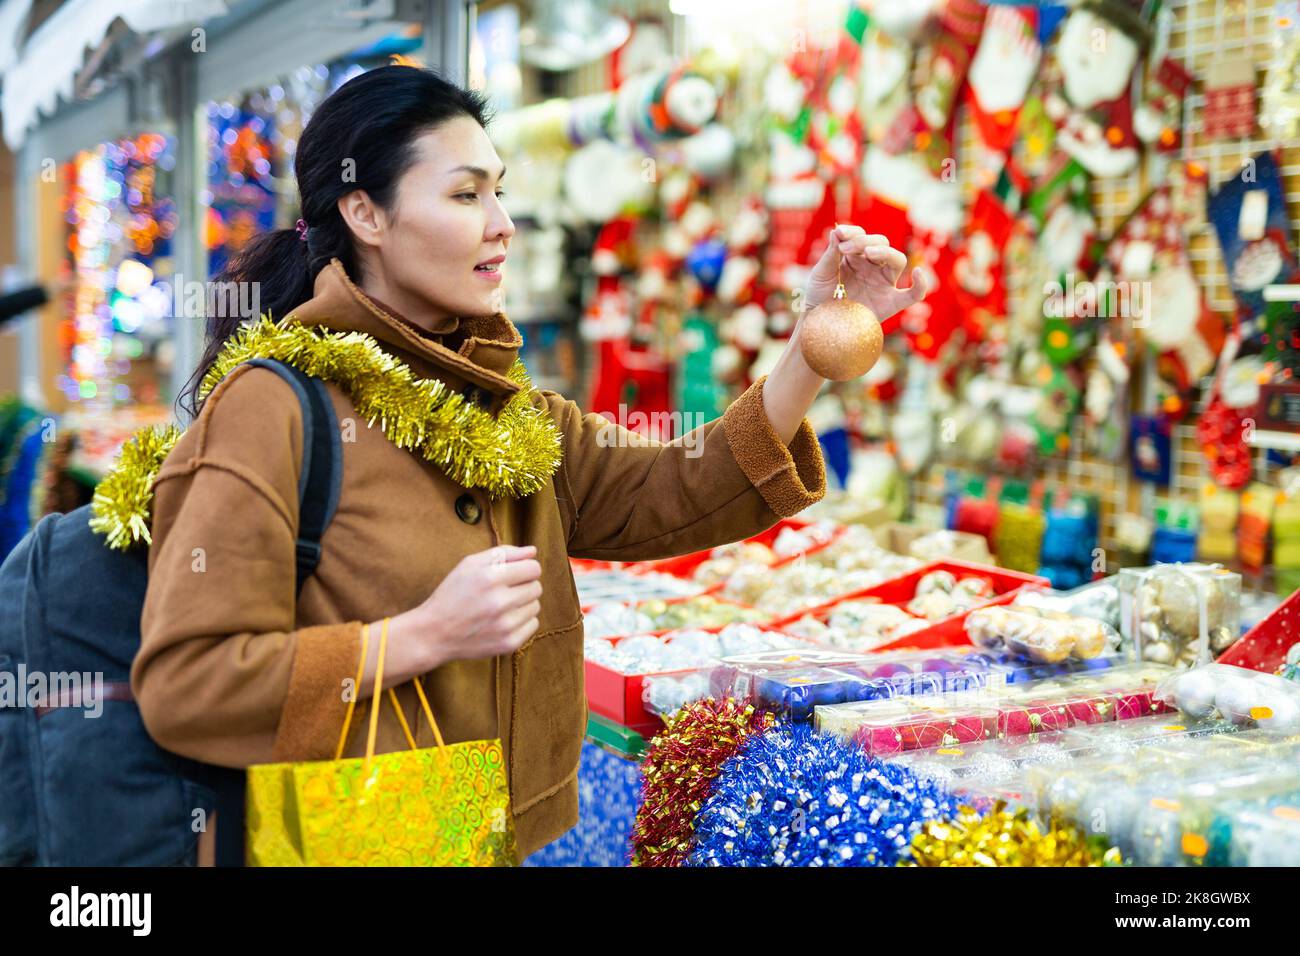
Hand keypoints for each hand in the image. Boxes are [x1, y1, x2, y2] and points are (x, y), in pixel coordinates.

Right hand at [379, 545, 541, 680]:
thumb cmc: (452, 594)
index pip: (533, 568)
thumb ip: (503, 553)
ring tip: (501, 607)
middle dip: (524, 586)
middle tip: (505, 591)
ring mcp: (505, 625)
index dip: (526, 568)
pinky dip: (522, 622)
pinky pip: (533, 625)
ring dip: (523, 604)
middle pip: (536, 587)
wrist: (434, 633)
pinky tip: (503, 621)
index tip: (516, 573)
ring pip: (536, 606)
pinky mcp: (508, 644)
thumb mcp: (469, 565)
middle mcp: (500, 602)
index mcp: (490, 577)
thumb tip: (533, 551)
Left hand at [803, 224, 927, 320]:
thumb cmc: (819, 297)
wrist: (819, 324)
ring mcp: (883, 283)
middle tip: (845, 249)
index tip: (840, 234)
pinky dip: (921, 285)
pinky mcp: (890, 303)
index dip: (853, 232)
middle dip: (864, 242)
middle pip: (881, 244)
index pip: (862, 236)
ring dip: (885, 252)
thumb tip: (837, 229)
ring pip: (897, 260)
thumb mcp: (821, 272)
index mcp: (856, 256)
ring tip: (869, 253)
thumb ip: (832, 252)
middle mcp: (872, 267)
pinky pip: (913, 295)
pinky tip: (917, 273)